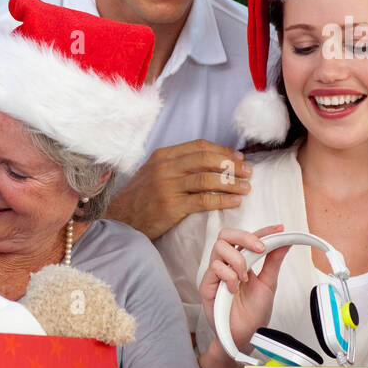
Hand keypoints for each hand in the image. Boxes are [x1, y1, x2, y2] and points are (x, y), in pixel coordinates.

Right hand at [108, 140, 250, 239]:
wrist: (120, 220)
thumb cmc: (140, 199)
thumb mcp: (152, 173)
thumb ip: (175, 165)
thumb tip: (206, 161)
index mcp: (162, 156)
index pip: (199, 146)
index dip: (222, 151)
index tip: (238, 158)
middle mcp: (165, 168)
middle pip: (206, 159)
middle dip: (231, 165)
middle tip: (247, 172)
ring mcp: (167, 186)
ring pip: (207, 178)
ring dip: (231, 182)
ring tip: (246, 187)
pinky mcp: (171, 206)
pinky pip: (203, 200)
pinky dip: (222, 200)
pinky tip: (234, 201)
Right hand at [201, 225, 288, 356]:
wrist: (246, 336)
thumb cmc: (254, 312)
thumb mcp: (269, 283)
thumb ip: (274, 261)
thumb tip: (285, 241)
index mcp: (241, 261)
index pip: (248, 238)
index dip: (263, 230)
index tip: (279, 229)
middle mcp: (226, 264)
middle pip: (226, 235)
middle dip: (245, 237)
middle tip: (260, 248)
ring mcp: (215, 274)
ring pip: (219, 248)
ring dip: (237, 260)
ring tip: (245, 278)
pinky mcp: (206, 286)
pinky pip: (214, 268)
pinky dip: (229, 277)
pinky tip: (235, 289)